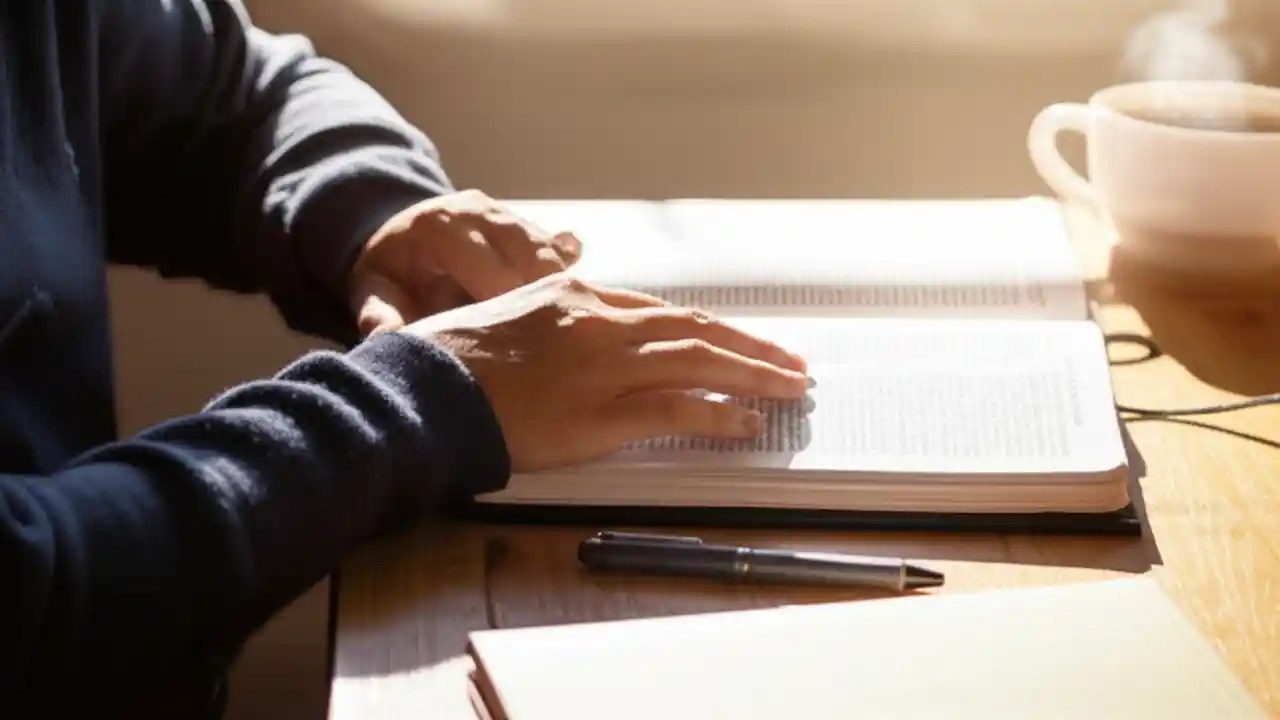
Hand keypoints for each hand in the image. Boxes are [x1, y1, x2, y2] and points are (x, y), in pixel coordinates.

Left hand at [350, 189, 581, 335]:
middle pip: (533, 260)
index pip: (489, 268)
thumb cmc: (393, 272)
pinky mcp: (535, 228)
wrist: (404, 236)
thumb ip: (379, 312)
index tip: (512, 351)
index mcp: (443, 225)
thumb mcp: (373, 289)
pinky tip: (583, 308)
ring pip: (556, 257)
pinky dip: (575, 280)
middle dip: (543, 306)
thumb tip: (386, 338)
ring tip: (567, 337)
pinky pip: (567, 251)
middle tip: (551, 351)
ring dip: (565, 296)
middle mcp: (484, 213)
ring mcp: (513, 217)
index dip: (505, 310)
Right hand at [402, 273, 808, 471]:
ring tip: (789, 387)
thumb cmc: (451, 358)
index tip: (738, 339)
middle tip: (791, 361)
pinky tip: (746, 424)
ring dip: (752, 374)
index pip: (660, 310)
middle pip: (693, 327)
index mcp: (576, 297)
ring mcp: (602, 367)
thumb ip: (552, 324)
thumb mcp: (507, 320)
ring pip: (698, 361)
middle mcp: (599, 323)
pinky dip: (718, 416)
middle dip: (749, 345)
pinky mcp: (599, 413)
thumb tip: (579, 344)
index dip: (708, 327)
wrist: (419, 386)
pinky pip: (676, 411)